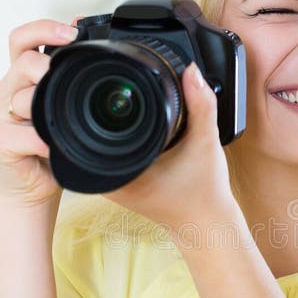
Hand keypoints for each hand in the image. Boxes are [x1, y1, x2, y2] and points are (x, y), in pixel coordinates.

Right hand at [0, 18, 78, 207]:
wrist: (31, 191)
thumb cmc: (49, 150)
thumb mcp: (62, 108)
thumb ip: (66, 77)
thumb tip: (84, 33)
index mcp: (21, 79)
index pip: (22, 39)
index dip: (44, 29)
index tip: (72, 32)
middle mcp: (6, 92)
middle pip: (22, 61)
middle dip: (46, 65)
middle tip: (64, 78)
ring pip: (20, 96)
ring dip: (45, 108)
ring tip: (60, 122)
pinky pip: (25, 134)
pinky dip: (43, 141)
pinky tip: (53, 147)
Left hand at [103, 64, 235, 235]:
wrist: (207, 225)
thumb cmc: (205, 193)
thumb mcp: (206, 144)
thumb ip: (202, 105)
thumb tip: (192, 72)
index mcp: (122, 175)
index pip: (93, 131)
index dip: (95, 103)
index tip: (109, 84)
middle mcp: (110, 182)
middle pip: (90, 134)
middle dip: (99, 109)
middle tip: (114, 84)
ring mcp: (113, 184)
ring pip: (98, 144)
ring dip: (106, 124)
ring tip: (119, 99)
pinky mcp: (122, 182)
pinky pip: (111, 152)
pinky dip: (119, 136)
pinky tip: (130, 122)